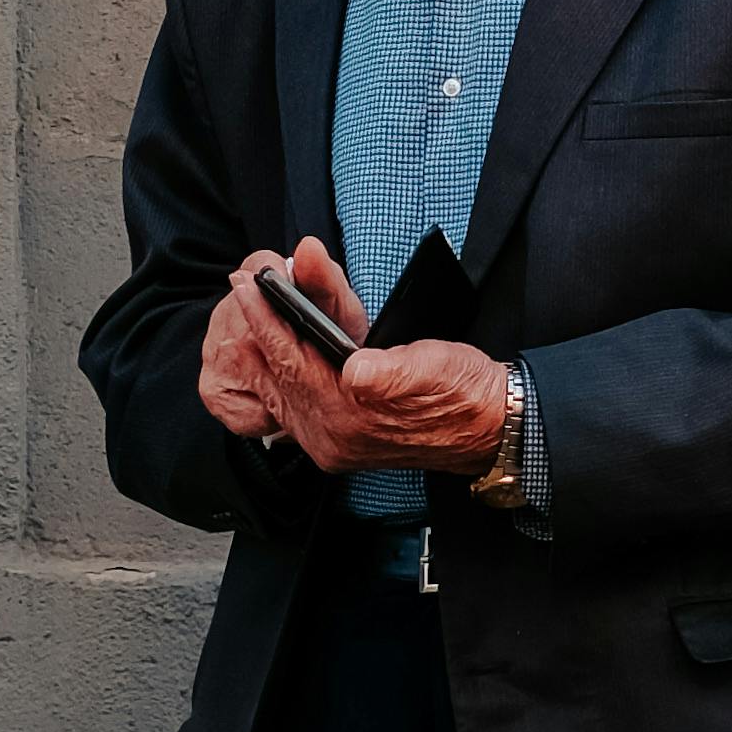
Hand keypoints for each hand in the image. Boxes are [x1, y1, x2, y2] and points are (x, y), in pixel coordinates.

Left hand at [195, 242, 505, 480]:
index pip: (294, 362)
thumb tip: (355, 369)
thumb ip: (388, 372)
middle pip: (279, 378)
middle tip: (238, 289)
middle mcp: (334, 438)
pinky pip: (293, 406)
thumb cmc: (464, 391)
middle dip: (257, 331)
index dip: (269, 321)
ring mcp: (334, 443)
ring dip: (263, 351)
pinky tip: (272, 356)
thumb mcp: (432, 369)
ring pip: (282, 392)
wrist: (492, 427)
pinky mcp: (340, 441)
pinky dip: (278, 376)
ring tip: (248, 314)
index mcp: (352, 418)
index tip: (249, 288)